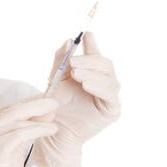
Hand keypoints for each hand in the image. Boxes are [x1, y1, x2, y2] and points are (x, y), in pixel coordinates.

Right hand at [0, 92, 58, 166]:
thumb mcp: (9, 149)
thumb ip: (20, 130)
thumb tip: (43, 110)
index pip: (4, 110)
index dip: (26, 104)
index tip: (44, 100)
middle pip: (10, 111)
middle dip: (35, 104)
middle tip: (54, 101)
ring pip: (17, 120)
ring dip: (40, 117)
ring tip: (55, 117)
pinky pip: (22, 133)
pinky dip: (39, 129)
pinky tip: (52, 129)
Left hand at [31, 31, 121, 166]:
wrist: (54, 131)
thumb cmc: (55, 107)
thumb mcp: (55, 80)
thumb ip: (61, 61)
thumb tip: (67, 41)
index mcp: (91, 73)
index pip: (96, 55)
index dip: (93, 44)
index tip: (87, 35)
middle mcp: (103, 83)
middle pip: (106, 64)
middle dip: (90, 61)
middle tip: (73, 63)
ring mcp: (109, 97)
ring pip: (110, 79)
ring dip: (93, 74)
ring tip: (76, 75)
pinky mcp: (112, 110)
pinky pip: (111, 96)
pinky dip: (99, 88)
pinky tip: (86, 85)